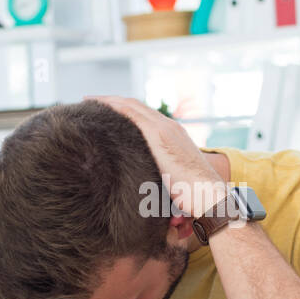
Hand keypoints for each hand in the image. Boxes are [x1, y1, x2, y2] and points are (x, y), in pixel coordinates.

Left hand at [88, 96, 224, 216]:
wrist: (210, 195)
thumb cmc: (194, 198)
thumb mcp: (172, 182)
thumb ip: (158, 177)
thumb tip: (144, 193)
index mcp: (174, 136)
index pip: (145, 118)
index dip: (126, 112)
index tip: (109, 114)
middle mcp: (170, 127)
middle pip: (136, 107)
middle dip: (114, 102)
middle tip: (92, 102)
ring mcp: (164, 128)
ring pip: (131, 105)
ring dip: (109, 101)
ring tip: (89, 101)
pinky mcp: (158, 134)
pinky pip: (130, 112)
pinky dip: (113, 105)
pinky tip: (97, 105)